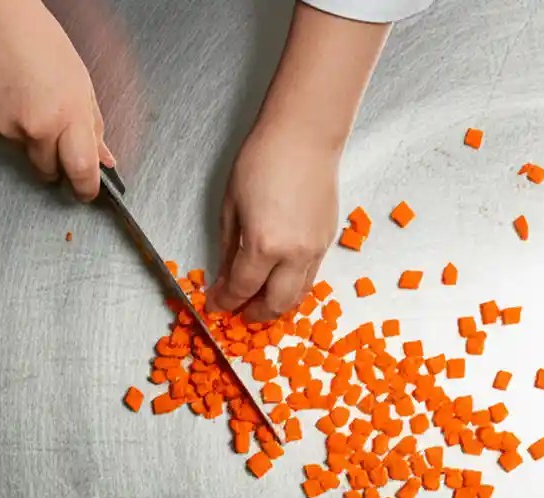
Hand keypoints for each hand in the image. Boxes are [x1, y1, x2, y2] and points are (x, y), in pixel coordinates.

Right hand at [0, 0, 112, 199]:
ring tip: (34, 107)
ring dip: (35, 144)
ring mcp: (8, 128)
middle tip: (61, 144)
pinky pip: (5, 140)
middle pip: (52, 172)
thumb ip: (94, 127)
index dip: (87, 188)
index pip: (82, 171)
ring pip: (27, 156)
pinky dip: (13, 129)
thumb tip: (103, 157)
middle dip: (60, 166)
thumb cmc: (39, 41)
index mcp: (69, 116)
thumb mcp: (82, 85)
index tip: (89, 193)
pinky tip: (15, 101)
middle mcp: (38, 127)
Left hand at [206, 124, 339, 321]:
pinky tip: (280, 278)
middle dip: (255, 313)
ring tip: (260, 300)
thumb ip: (229, 247)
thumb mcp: (232, 205)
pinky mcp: (327, 240)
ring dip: (278, 304)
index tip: (215, 303)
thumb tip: (225, 274)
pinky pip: (311, 276)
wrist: (304, 139)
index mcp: (264, 245)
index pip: (242, 288)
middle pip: (276, 303)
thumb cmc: (262, 161)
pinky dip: (293, 285)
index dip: (225, 301)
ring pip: (299, 295)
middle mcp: (294, 255)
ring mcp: (315, 250)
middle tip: (240, 311)